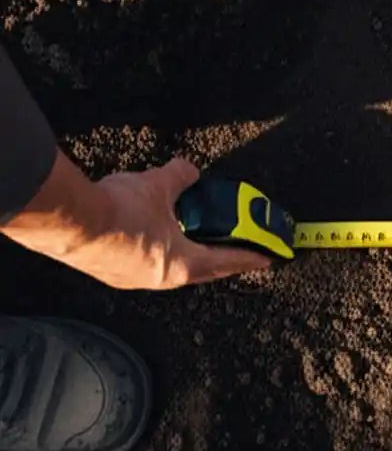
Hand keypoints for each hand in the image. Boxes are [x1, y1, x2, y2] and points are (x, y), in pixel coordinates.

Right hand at [2, 153, 271, 289]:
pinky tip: (152, 233)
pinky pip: (142, 261)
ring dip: (183, 251)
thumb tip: (188, 171)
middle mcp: (158, 279)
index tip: (267, 259)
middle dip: (217, 256)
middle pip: (199, 269)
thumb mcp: (158, 186)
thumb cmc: (117, 211)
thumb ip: (180, 178)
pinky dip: (156, 248)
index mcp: (180, 265)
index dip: (248, 257)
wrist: (66, 222)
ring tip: (192, 234)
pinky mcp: (108, 271)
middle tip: (233, 247)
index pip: (224, 262)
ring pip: (168, 266)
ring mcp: (130, 278)